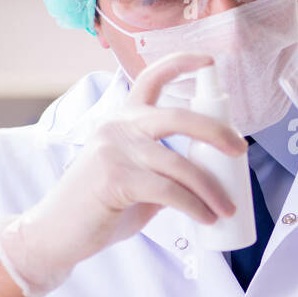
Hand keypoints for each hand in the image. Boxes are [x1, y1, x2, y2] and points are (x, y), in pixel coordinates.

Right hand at [0, 51, 246, 296]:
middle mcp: (118, 126)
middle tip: (240, 150)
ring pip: (179, 163)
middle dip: (216, 132)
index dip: (181, 63)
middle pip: (178, 117)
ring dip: (211, 188)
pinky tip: (206, 218)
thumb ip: (164, 168)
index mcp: (123, 119)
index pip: (150, 77)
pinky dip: (194, 206)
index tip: (209, 62)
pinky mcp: (114, 177)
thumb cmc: (100, 207)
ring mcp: (114, 150)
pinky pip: (168, 190)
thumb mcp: (135, 178)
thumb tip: (209, 173)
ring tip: (227, 208)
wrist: (57, 235)